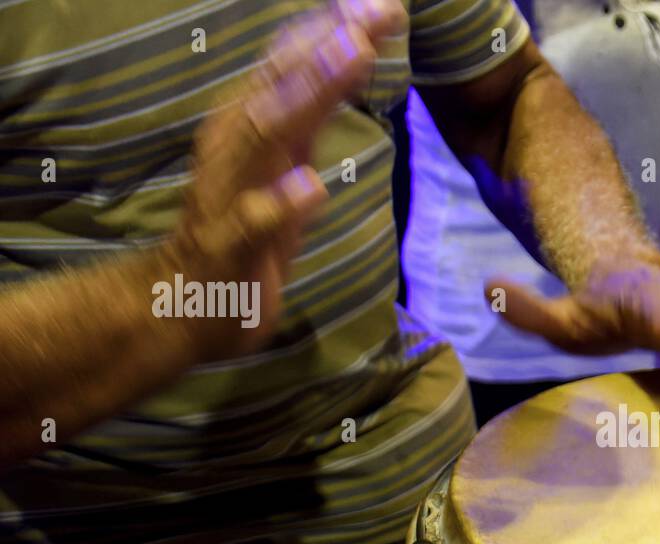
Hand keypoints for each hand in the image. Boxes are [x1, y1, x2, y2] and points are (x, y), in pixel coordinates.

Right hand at [163, 0, 407, 362]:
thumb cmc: (243, 239)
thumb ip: (311, 122)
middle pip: (283, 87)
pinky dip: (280, 204)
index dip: (336, 35)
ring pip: (266, 136)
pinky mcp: (228, 248)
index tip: (384, 6)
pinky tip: (311, 186)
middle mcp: (238, 150)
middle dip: (329, 48)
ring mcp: (229, 196)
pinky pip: (253, 223)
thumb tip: (346, 66)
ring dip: (309, 96)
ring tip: (351, 59)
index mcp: (254, 130)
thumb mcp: (287, 171)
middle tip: (374, 14)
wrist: (184, 306)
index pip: (295, 71)